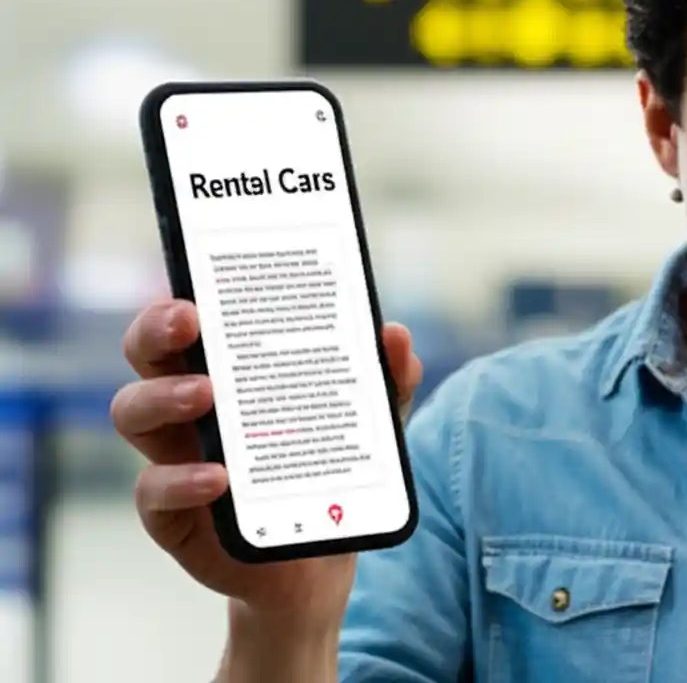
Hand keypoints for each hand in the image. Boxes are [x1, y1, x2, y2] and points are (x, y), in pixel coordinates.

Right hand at [110, 298, 422, 624]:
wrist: (321, 559)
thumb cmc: (328, 471)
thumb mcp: (367, 425)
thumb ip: (386, 382)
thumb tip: (396, 337)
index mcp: (228, 372)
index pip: (189, 322)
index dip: (181, 297)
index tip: (199, 283)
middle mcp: (189, 408)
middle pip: (148, 355)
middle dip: (156, 329)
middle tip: (190, 322)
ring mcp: (174, 458)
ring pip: (134, 413)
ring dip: (164, 397)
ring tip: (206, 395)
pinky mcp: (171, 515)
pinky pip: (155, 493)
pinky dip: (182, 481)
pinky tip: (218, 478)